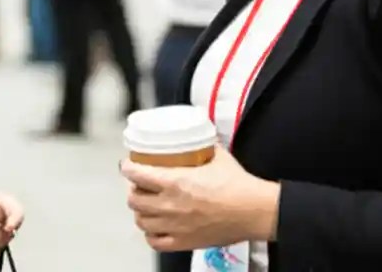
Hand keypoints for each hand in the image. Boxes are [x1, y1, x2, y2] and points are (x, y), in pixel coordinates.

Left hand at [120, 145, 279, 252]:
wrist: (254, 211)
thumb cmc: (239, 187)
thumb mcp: (219, 157)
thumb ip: (205, 147)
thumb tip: (201, 139)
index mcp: (176, 182)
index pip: (137, 174)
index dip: (127, 168)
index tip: (127, 165)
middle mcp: (171, 205)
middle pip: (134, 200)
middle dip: (133, 190)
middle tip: (138, 186)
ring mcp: (175, 226)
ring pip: (141, 221)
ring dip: (140, 212)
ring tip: (145, 206)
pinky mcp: (184, 242)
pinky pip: (155, 242)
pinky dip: (151, 234)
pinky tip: (155, 228)